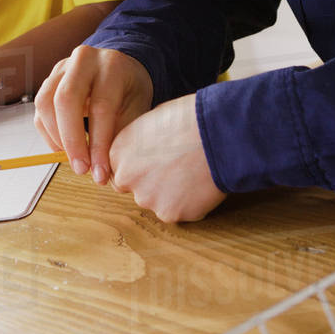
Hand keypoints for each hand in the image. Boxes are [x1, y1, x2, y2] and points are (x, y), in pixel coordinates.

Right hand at [33, 45, 152, 185]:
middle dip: (72, 141)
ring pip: (46, 103)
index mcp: (112, 66)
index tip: (101, 173)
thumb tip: (112, 177)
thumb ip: (123, 138)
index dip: (99, 144)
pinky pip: (40, 109)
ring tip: (74, 160)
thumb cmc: (129, 91)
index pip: (101, 107)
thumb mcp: (137, 110)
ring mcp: (62, 67)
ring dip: (57, 138)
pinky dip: (48, 134)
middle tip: (82, 169)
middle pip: (66, 99)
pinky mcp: (49, 80)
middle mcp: (83, 60)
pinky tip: (64, 148)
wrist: (121, 67)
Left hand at [109, 93, 225, 221]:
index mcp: (119, 153)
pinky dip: (189, 202)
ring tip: (191, 172)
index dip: (140, 169)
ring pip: (157, 202)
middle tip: (176, 169)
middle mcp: (127, 179)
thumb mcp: (151, 122)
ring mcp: (148, 199)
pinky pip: (179, 211)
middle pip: (136, 189)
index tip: (155, 164)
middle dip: (152, 184)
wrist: (215, 134)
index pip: (120, 171)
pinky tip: (200, 184)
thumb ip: (138, 145)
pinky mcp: (171, 214)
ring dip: (171, 194)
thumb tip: (143, 153)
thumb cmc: (187, 120)